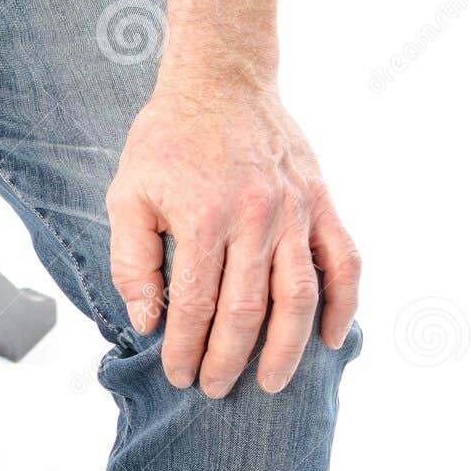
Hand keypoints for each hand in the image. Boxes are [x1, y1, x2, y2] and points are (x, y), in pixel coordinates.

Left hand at [106, 76, 359, 396]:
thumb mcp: (126, 196)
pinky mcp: (321, 201)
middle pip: (248, 309)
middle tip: (216, 389)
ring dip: (288, 346)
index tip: (179, 375)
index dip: (186, 347)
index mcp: (203, 217)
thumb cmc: (166, 142)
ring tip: (273, 382)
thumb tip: (148, 320)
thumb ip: (132, 261)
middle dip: (230, 358)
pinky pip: (344, 259)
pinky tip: (330, 337)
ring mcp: (295, 210)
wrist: (221, 81)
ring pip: (300, 294)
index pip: (195, 303)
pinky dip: (343, 301)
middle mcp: (256, 216)